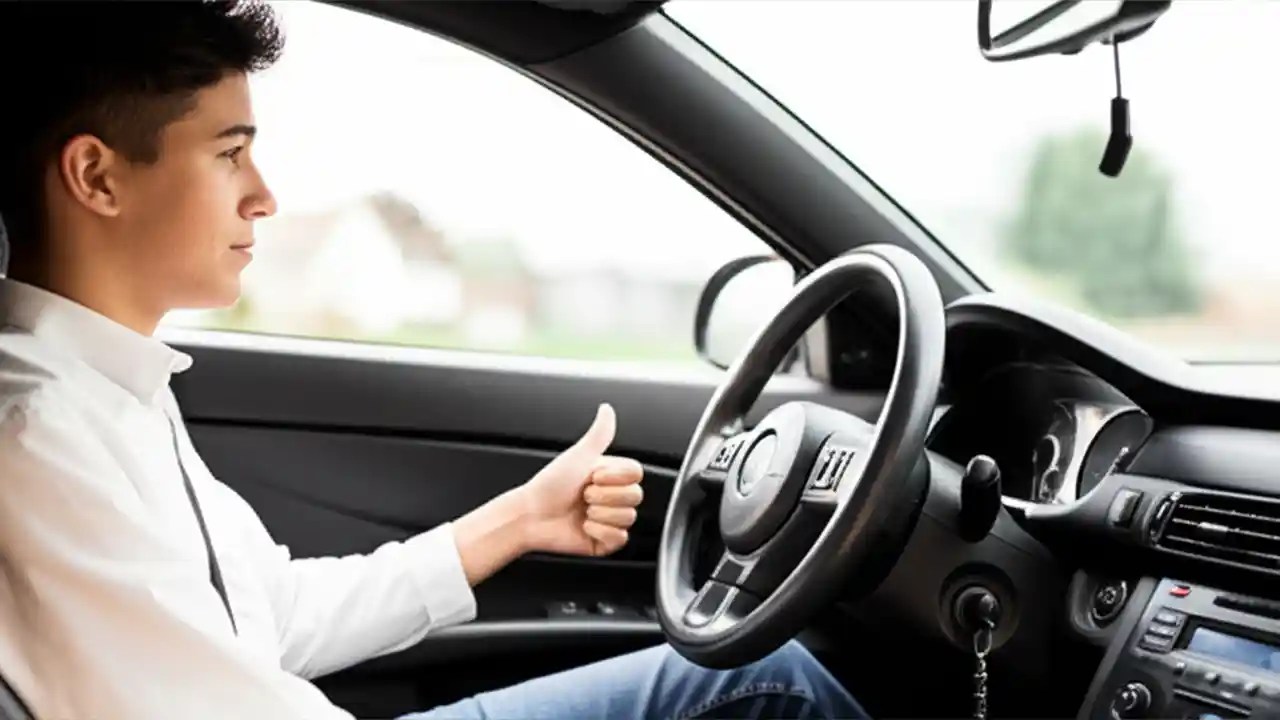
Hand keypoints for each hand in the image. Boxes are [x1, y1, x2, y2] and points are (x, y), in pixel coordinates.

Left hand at [519, 403, 643, 556]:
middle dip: (606, 496)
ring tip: (583, 511)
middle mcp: (612, 497)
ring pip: (628, 518)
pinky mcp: (605, 542)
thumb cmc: (549, 485)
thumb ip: (599, 433)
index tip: (593, 476)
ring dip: (601, 514)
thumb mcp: (578, 455)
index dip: (615, 477)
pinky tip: (585, 527)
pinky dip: (600, 532)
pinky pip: (619, 538)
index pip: (636, 474)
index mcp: (610, 476)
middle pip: (636, 496)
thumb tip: (607, 408)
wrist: (531, 516)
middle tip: (584, 495)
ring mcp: (609, 520)